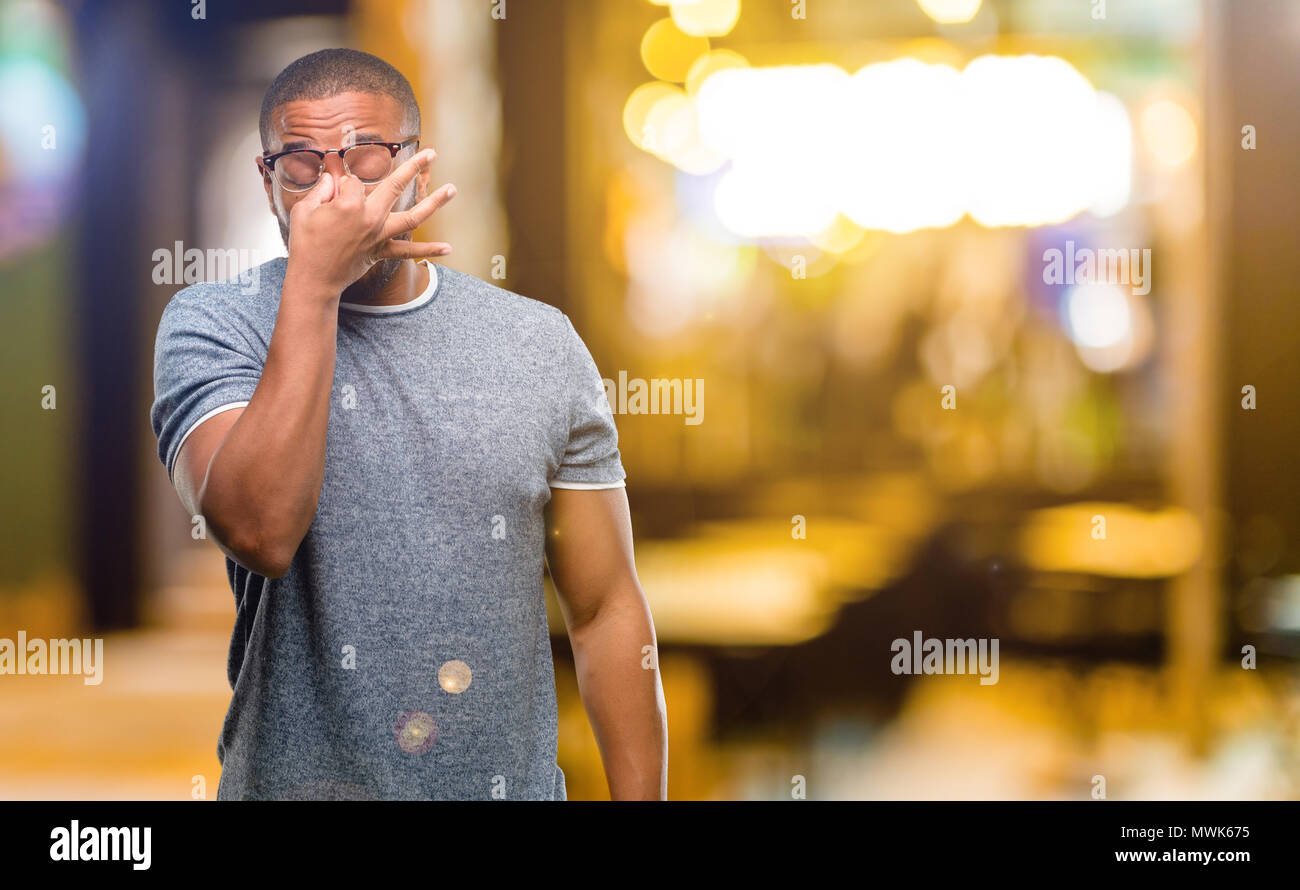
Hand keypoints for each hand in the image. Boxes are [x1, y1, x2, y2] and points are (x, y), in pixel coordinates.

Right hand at [285, 147, 455, 294]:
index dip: (342, 187)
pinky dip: (429, 250)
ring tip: (452, 189)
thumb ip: (322, 190)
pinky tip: (448, 248)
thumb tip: (333, 180)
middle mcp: (370, 218)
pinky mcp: (382, 252)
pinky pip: (408, 251)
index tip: (333, 196)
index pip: (354, 183)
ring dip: (434, 202)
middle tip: (432, 153)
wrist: (314, 279)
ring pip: (413, 217)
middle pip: (396, 185)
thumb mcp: (305, 210)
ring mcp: (380, 236)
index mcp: (349, 205)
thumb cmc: (306, 244)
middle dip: (415, 166)